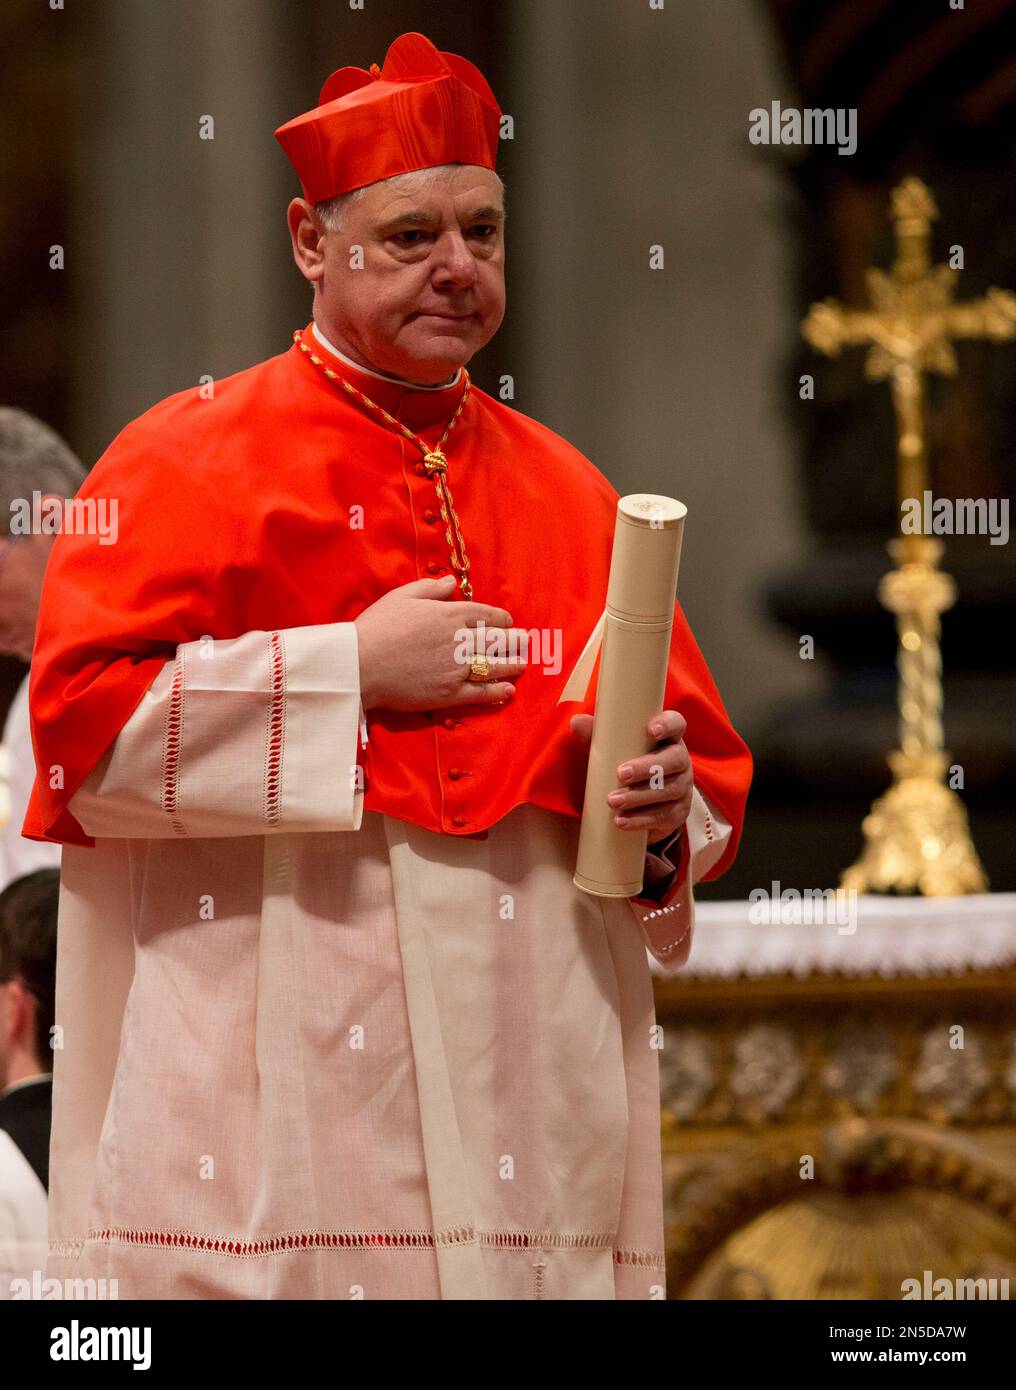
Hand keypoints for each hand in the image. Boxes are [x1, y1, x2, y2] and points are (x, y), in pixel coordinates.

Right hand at [354, 575, 528, 712]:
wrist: (360, 665)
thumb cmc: (377, 627)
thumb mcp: (402, 597)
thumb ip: (430, 589)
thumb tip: (451, 583)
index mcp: (449, 615)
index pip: (486, 615)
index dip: (501, 618)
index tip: (508, 621)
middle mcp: (459, 641)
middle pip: (496, 640)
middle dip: (514, 641)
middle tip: (525, 642)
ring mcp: (456, 669)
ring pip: (494, 666)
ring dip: (512, 664)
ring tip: (522, 663)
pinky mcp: (449, 694)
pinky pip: (481, 693)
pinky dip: (498, 691)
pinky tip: (510, 690)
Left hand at [570, 708, 692, 838]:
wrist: (639, 805)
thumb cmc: (625, 765)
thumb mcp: (611, 749)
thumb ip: (595, 735)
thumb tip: (577, 722)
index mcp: (667, 738)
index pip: (676, 724)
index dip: (668, 724)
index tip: (651, 730)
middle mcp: (681, 760)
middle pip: (674, 760)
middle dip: (647, 767)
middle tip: (621, 774)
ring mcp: (682, 787)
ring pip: (668, 790)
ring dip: (638, 796)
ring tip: (612, 801)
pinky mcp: (678, 813)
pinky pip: (663, 816)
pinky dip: (640, 820)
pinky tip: (621, 821)